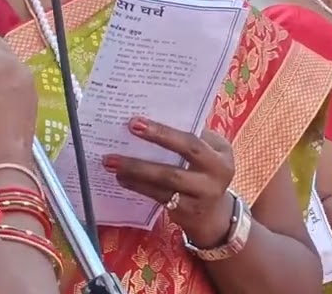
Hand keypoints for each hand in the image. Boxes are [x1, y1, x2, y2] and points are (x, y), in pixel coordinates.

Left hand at [105, 119, 236, 246]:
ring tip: (111, 163)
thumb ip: (192, 135)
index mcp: (220, 157)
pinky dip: (138, 186)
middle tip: (116, 149)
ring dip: (135, 173)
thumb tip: (153, 117)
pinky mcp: (186, 213)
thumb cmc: (207, 170)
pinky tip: (122, 178)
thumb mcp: (211, 150)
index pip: (191, 142)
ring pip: (163, 185)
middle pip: (175, 169)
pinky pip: (158, 197)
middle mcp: (214, 179)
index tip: (135, 123)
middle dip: (143, 159)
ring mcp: (200, 199)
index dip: (163, 133)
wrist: (215, 213)